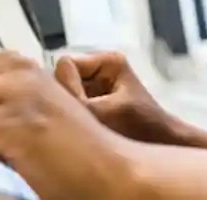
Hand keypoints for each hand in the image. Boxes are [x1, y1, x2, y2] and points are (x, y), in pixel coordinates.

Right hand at [53, 52, 178, 145]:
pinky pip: (71, 103)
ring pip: (64, 92)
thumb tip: (46, 84)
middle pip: (62, 78)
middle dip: (66, 98)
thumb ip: (74, 96)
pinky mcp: (94, 101)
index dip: (67, 86)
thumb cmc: (140, 128)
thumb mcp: (103, 111)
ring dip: (70, 108)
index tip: (81, 107)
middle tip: (81, 116)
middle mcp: (101, 69)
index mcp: (109, 61)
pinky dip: (75, 115)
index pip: (66, 64)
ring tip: (87, 123)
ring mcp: (97, 85)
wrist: (160, 146)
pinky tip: (87, 127)